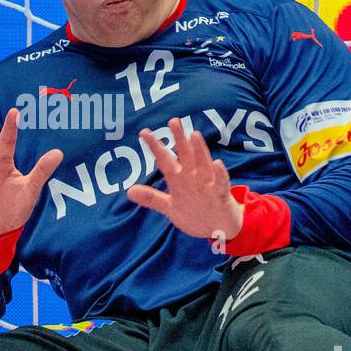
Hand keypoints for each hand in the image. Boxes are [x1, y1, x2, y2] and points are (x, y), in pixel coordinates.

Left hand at [127, 118, 243, 243]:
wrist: (219, 229)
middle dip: (179, 139)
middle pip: (185, 155)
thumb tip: (129, 191)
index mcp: (179, 179)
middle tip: (173, 121)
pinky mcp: (221, 194)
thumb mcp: (170, 208)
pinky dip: (220, 174)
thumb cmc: (194, 214)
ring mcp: (207, 184)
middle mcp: (193, 177)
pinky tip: (218, 164)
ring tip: (193, 135)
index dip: (155, 147)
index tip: (144, 132)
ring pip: (203, 164)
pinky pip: (220, 183)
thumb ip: (151, 198)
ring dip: (199, 150)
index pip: (165, 160)